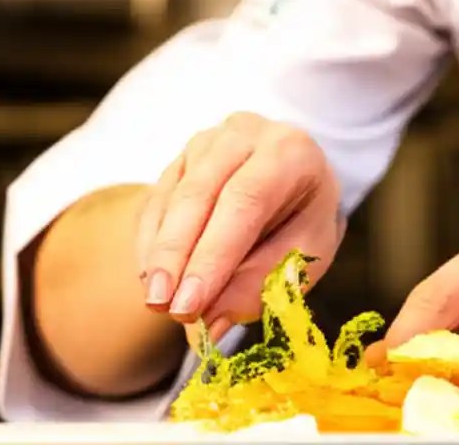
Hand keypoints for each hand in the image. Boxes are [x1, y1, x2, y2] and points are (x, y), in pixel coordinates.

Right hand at [136, 112, 344, 336]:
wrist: (300, 182)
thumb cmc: (306, 220)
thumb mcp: (307, 253)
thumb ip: (263, 284)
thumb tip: (211, 325)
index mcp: (291, 151)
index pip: (246, 199)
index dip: (213, 254)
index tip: (188, 306)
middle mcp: (246, 134)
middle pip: (200, 192)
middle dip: (176, 255)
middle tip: (161, 306)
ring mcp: (208, 142)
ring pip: (172, 196)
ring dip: (160, 253)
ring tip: (155, 300)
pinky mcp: (181, 159)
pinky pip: (155, 200)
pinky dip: (150, 242)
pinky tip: (151, 278)